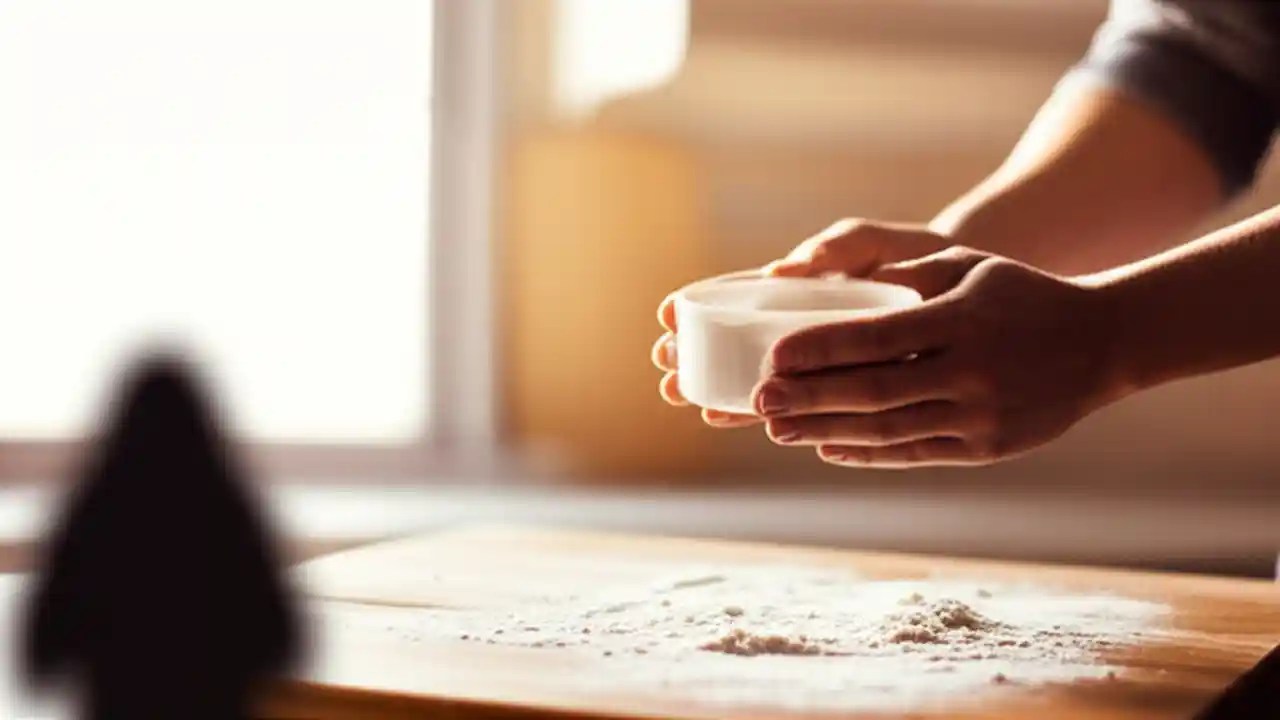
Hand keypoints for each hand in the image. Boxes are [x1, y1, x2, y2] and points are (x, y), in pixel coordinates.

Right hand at [652, 219, 951, 427]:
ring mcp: (822, 362)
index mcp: (799, 290)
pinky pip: (805, 404)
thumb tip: (782, 268)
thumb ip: (835, 247)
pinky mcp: (848, 390)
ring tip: (694, 406)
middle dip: (697, 360)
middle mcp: (803, 329)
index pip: (734, 299)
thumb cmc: (916, 253)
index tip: (665, 316)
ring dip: (724, 393)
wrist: (972, 289)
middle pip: (735, 346)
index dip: (697, 308)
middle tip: (666, 374)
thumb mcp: (873, 241)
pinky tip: (749, 422)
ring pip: (762, 380)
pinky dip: (777, 412)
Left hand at [753, 247, 1123, 467]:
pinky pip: (913, 455)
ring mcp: (978, 416)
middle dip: (808, 398)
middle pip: (871, 392)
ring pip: (886, 431)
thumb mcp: (969, 266)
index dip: (819, 351)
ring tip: (779, 429)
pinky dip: (866, 454)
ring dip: (825, 431)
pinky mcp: (985, 448)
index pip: (875, 338)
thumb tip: (831, 286)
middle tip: (759, 401)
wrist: (1103, 343)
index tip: (772, 357)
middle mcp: (969, 373)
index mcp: (960, 321)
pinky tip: (828, 446)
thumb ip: (906, 274)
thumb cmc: (1023, 294)